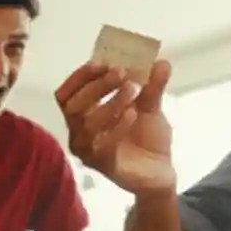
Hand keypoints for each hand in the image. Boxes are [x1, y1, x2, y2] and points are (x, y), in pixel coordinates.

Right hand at [56, 60, 175, 195]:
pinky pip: (103, 145)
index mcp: (84, 112)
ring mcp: (89, 149)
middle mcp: (80, 131)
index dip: (81, 76)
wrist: (162, 168)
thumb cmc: (146, 136)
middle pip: (73, 105)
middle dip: (96, 85)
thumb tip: (162, 62)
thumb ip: (154, 86)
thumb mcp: (151, 106)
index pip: (68, 93)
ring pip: (87, 124)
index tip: (102, 62)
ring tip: (133, 89)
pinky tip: (132, 114)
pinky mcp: (103, 164)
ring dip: (110, 102)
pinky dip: (117, 127)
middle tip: (121, 73)